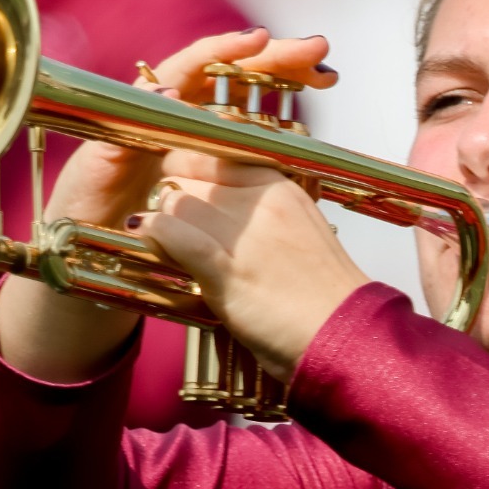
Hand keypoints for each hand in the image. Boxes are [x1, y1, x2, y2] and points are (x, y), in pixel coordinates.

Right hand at [0, 29, 336, 381]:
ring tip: (249, 43)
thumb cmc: (158, 240)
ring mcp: (134, 131)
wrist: (93, 271)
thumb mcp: (218, 213)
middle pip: (218, 71)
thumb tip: (300, 155)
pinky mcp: (100, 157)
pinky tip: (172, 94)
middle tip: (311, 47)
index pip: (246, 88)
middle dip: (262, 53)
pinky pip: (122, 121)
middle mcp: (169, 119)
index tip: (328, 71)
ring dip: (209, 58)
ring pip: (173, 80)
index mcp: (202, 130)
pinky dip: (146, 106)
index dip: (283, 75)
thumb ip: (245, 179)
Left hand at [133, 151, 369, 380]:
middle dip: (173, 197)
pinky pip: (172, 234)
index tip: (180, 186)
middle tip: (173, 225)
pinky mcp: (225, 269)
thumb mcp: (298, 232)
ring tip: (164, 242)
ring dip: (162, 221)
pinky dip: (154, 234)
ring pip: (175, 202)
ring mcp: (243, 233)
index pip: (214, 153)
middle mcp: (260, 201)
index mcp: (279, 187)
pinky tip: (147, 237)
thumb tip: (220, 210)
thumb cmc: (320, 295)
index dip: (189, 169)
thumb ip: (261, 214)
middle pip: (189, 176)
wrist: (341, 335)